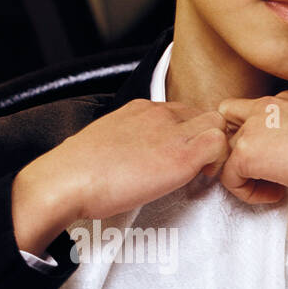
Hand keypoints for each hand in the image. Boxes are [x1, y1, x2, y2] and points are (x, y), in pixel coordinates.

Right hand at [12, 99, 228, 252]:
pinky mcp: (180, 155)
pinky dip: (219, 161)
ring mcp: (171, 132)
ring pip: (219, 123)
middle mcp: (158, 113)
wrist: (68, 179)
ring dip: (217, 148)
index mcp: (139, 109)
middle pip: (205, 113)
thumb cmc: (78, 172)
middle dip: (208, 139)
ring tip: (202, 172)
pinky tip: (201, 178)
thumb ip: (125, 144)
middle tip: (199, 166)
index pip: (182, 110)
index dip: (190, 134)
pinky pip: (219, 144)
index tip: (183, 155)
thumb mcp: (104, 144)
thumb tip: (127, 160)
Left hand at [216, 91, 287, 204]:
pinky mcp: (247, 152)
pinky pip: (229, 178)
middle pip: (226, 126)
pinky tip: (277, 193)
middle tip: (263, 172)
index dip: (250, 136)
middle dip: (237, 150)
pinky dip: (248, 193)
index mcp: (283, 98)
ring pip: (225, 154)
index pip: (246, 110)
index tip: (272, 158)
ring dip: (245, 174)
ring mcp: (252, 127)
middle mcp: (264, 106)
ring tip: (275, 186)